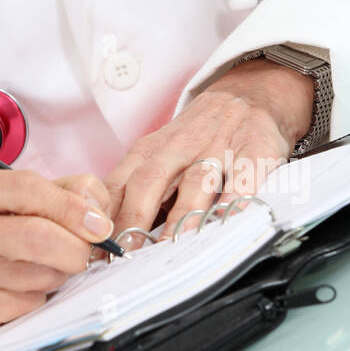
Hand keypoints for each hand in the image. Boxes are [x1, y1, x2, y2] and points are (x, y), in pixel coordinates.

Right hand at [0, 169, 112, 350]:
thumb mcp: (3, 209)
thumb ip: (53, 196)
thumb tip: (98, 209)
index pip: (27, 187)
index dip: (73, 206)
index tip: (100, 224)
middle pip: (37, 234)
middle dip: (75, 248)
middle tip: (84, 256)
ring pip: (39, 273)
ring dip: (56, 277)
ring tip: (41, 274)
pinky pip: (27, 304)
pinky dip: (37, 301)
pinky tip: (19, 296)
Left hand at [100, 58, 315, 246]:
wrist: (244, 96)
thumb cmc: (193, 140)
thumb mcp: (157, 157)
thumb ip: (134, 195)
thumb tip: (108, 246)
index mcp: (147, 152)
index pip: (117, 185)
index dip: (105, 218)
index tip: (97, 251)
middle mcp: (177, 148)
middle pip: (149, 181)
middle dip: (135, 218)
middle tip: (128, 254)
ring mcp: (216, 148)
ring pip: (195, 184)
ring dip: (182, 218)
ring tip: (172, 250)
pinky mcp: (253, 149)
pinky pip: (243, 177)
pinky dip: (235, 200)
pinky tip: (226, 223)